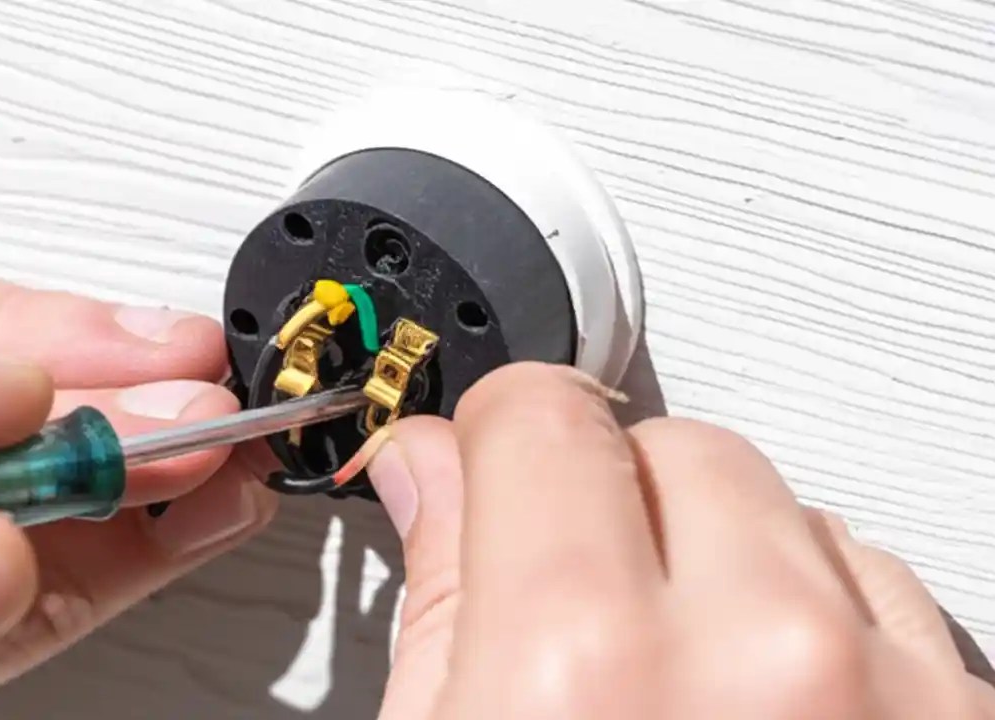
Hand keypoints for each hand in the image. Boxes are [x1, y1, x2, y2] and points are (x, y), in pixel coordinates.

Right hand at [369, 363, 994, 718]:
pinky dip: (825, 626)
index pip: (540, 417)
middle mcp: (761, 664)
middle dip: (615, 503)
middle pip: (676, 447)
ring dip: (731, 563)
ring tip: (682, 690)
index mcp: (582, 664)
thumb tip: (433, 471)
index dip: (500, 438)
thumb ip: (443, 599)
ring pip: (793, 509)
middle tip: (582, 616)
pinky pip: (887, 594)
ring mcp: (892, 699)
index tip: (497, 464)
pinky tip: (769, 715)